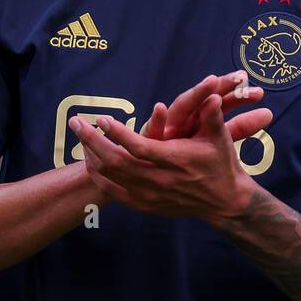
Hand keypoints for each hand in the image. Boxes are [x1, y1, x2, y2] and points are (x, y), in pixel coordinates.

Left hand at [70, 75, 270, 220]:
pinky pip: (113, 192)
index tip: (102, 119)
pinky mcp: (145, 205)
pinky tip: (91, 160)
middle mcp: (160, 181)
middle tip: (76, 122)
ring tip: (82, 137)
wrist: (223, 201)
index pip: (139, 148)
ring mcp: (150, 196)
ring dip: (91, 155)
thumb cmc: (221, 163)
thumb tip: (211, 95)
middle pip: (115, 162)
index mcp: (176, 162)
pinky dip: (98, 176)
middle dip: (91, 141)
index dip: (118, 134)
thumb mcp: (219, 137)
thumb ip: (211, 116)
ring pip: (109, 177)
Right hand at [138, 70, 263, 141]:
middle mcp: (188, 117)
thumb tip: (269, 113)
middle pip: (205, 98)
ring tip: (209, 83)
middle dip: (221, 87)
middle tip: (240, 78)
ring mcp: (169, 126)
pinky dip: (156, 120)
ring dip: (194, 94)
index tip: (260, 93)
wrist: (153, 171)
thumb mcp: (216, 141)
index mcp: (203, 116)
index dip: (240, 96)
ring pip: (183, 107)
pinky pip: (153, 129)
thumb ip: (239, 127)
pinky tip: (160, 109)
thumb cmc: (186, 152)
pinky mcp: (150, 139)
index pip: (223, 101)